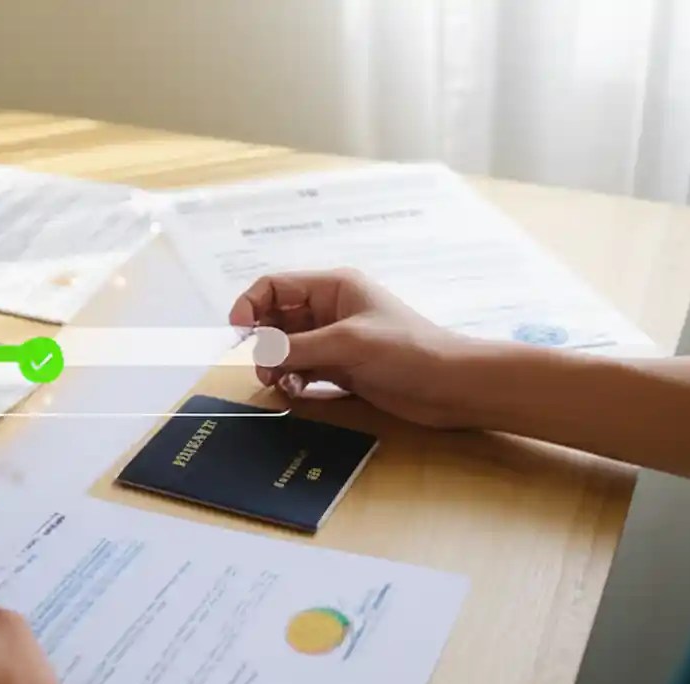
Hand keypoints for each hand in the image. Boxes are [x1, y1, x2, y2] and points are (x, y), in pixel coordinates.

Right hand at [229, 269, 474, 427]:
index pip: (275, 286)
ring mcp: (334, 339)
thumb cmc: (408, 351)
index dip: (250, 305)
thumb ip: (298, 346)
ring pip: (286, 346)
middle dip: (262, 341)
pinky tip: (295, 391)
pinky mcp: (340, 367)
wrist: (451, 386)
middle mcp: (329, 309)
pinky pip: (301, 368)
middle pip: (275, 318)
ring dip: (275, 363)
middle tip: (263, 367)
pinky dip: (292, 378)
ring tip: (278, 382)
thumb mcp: (348, 343)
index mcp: (333, 287)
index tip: (237, 333)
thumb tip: (258, 351)